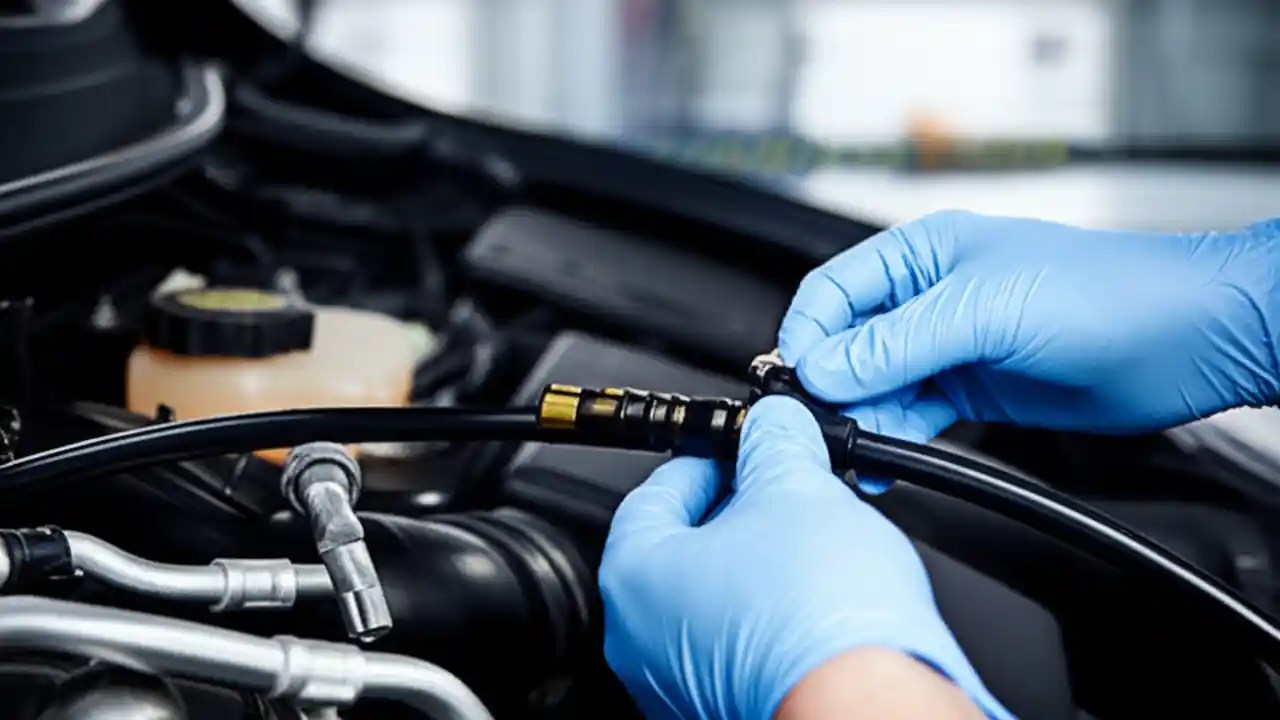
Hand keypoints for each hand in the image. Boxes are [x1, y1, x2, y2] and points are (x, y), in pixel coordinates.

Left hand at [599, 396, 1010, 719]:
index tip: (740, 449)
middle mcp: (638, 640)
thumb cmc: (819, 622)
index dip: (706, 459)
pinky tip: (811, 606)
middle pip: (680, 550)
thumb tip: (773, 425)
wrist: (866, 710)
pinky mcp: (720, 712)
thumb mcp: (798, 491)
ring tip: (808, 548)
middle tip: (782, 492)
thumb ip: (775, 443)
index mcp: (634, 576)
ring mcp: (675, 687)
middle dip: (735, 513)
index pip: (655, 492)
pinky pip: (733, 650)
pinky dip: (766, 621)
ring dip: (753, 568)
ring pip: (708, 602)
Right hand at [778, 211, 1279, 436]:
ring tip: (853, 450)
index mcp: (922, 253)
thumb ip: (896, 344)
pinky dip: (892, 439)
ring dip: (859, 417)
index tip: (796, 379)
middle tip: (821, 425)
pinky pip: (910, 416)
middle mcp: (927, 298)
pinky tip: (883, 461)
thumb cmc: (1104, 291)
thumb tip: (823, 367)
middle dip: (829, 383)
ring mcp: (948, 347)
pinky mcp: (970, 392)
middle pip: (847, 343)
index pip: (833, 291)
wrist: (1183, 341)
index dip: (808, 335)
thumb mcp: (983, 310)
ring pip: (875, 385)